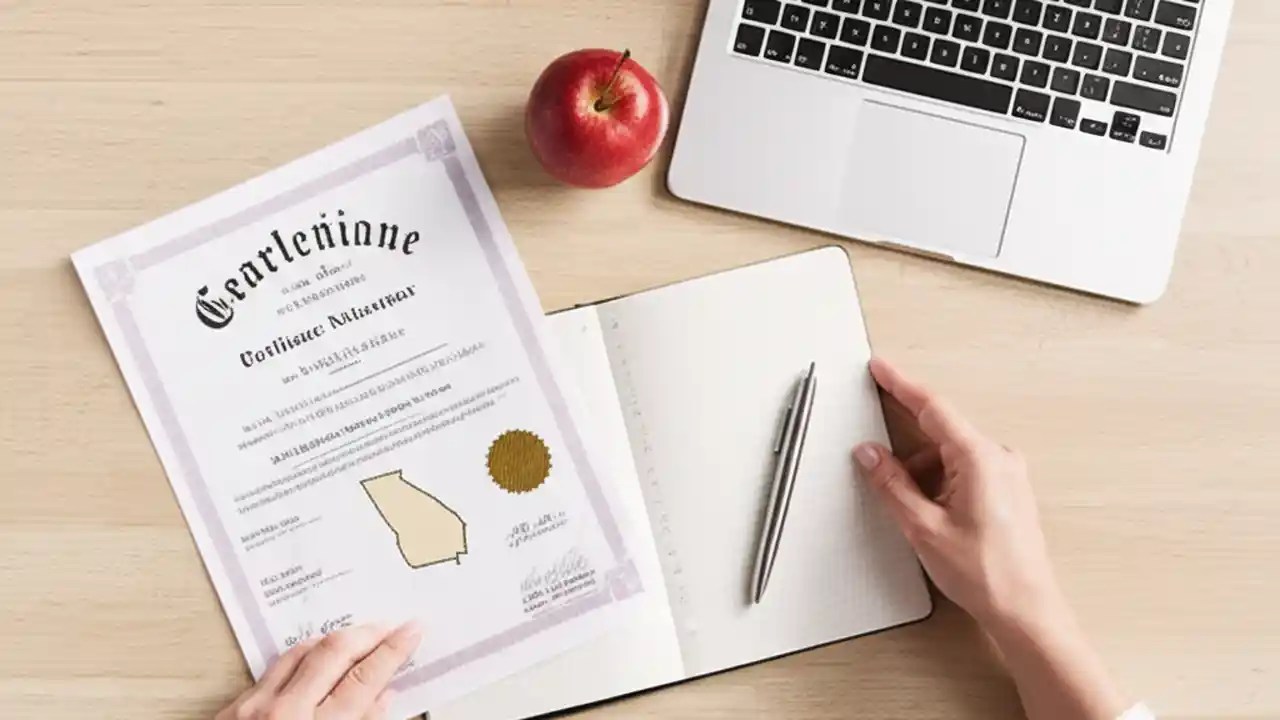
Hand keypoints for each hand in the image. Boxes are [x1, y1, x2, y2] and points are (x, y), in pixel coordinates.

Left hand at [216, 622, 421, 719]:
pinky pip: (275, 668)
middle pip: (336, 651)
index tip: (412, 632)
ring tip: (358, 635)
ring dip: (336, 638)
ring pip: (303, 650)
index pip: (366, 677)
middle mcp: (285, 713)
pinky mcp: (232, 708)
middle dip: (369, 633)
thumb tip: (382, 700)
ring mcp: (254, 707)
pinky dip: (302, 656)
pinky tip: (315, 656)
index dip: (394, 649)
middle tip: (391, 626)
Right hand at [854, 359, 1129, 719]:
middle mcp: (999, 458)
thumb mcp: (923, 527)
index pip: (932, 407)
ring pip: (950, 455)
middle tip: (880, 460)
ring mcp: (1007, 474)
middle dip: (905, 449)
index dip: (900, 384)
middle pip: (939, 432)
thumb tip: (870, 455)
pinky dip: (940, 484)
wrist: (1026, 610)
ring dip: (922, 473)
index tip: (879, 368)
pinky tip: (931, 515)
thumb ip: (892, 484)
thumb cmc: (987, 574)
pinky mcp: (1008, 491)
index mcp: (980, 458)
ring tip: (914, 515)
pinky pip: (965, 471)